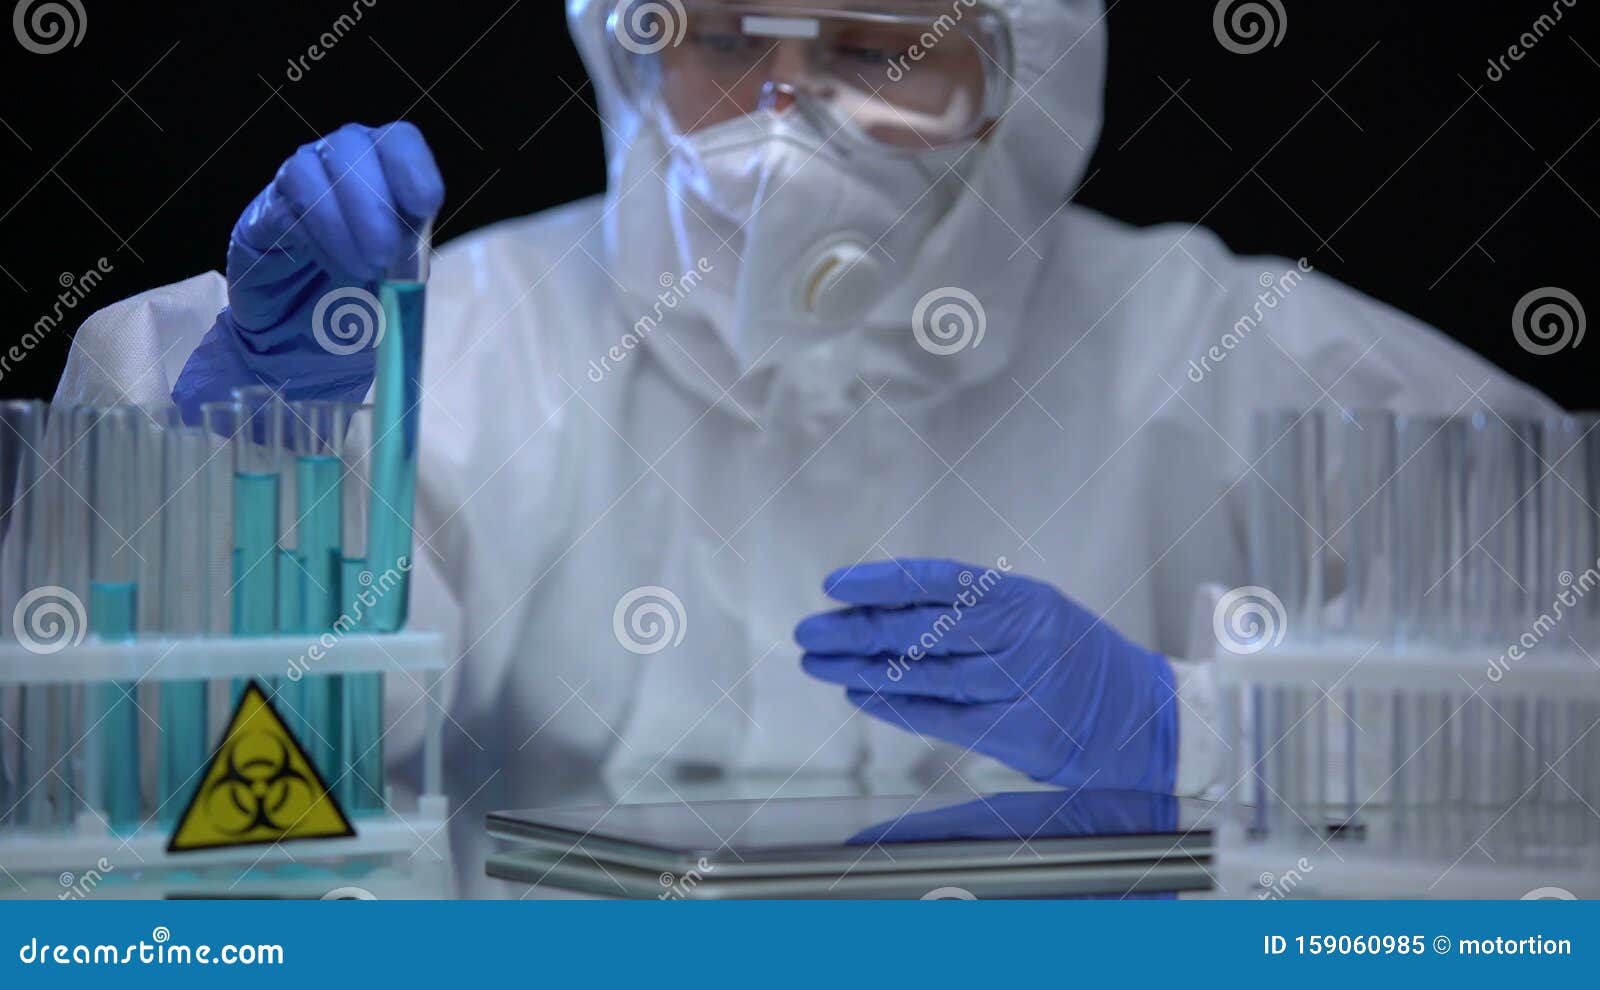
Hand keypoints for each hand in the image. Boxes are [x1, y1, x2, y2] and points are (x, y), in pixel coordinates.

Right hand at [173, 121, 443, 416]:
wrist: (304, 316)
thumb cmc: (362, 284)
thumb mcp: (398, 271)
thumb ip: (409, 259)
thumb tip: (415, 266)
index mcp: (383, 164)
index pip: (398, 140)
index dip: (413, 167)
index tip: (425, 206)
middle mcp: (338, 157)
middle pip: (352, 146)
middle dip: (374, 202)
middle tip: (386, 257)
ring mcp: (297, 177)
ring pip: (310, 169)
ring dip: (340, 223)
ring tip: (361, 271)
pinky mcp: (265, 211)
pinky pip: (284, 208)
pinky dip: (314, 239)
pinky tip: (333, 266)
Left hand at [797, 559, 1176, 791]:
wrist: (1140, 717)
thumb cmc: (1075, 657)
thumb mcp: (1034, 611)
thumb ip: (970, 608)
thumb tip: (885, 604)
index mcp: (1022, 597)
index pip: (937, 581)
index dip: (880, 582)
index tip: (835, 586)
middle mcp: (1020, 637)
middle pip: (920, 631)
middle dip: (855, 630)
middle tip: (810, 630)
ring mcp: (1019, 686)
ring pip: (923, 675)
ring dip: (863, 670)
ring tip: (821, 664)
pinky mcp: (1016, 731)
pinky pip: (941, 717)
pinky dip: (895, 706)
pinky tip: (859, 695)